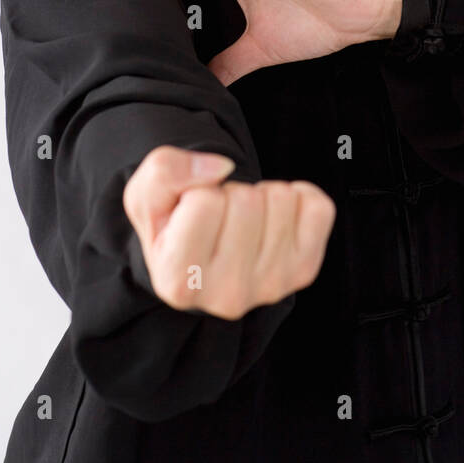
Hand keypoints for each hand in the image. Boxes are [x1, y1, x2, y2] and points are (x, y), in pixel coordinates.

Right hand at [123, 146, 336, 318]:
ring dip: (262, 196)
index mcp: (180, 282)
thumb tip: (222, 167)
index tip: (192, 213)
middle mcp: (228, 296)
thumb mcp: (145, 196)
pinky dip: (297, 199)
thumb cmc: (173, 225)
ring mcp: (272, 286)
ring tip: (244, 220)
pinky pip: (318, 207)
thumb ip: (164, 171)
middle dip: (232, 192)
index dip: (198, 191)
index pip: (205, 202)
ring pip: (281, 199)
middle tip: (221, 216)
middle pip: (247, 200)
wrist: (205, 257)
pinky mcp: (305, 270)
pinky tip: (273, 220)